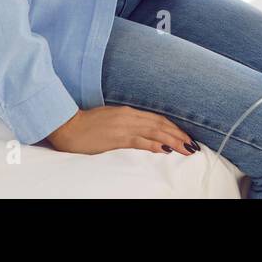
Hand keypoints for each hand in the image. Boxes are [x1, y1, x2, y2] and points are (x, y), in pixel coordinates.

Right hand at [45, 105, 199, 156]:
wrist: (69, 127)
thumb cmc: (87, 125)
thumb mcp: (111, 119)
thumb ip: (127, 123)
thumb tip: (143, 132)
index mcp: (128, 111)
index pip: (157, 118)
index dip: (173, 127)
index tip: (185, 136)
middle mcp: (129, 116)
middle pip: (160, 124)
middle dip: (179, 135)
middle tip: (193, 145)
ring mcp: (124, 127)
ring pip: (155, 132)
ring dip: (173, 141)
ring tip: (187, 149)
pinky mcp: (117, 138)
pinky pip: (140, 141)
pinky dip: (155, 145)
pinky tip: (166, 150)